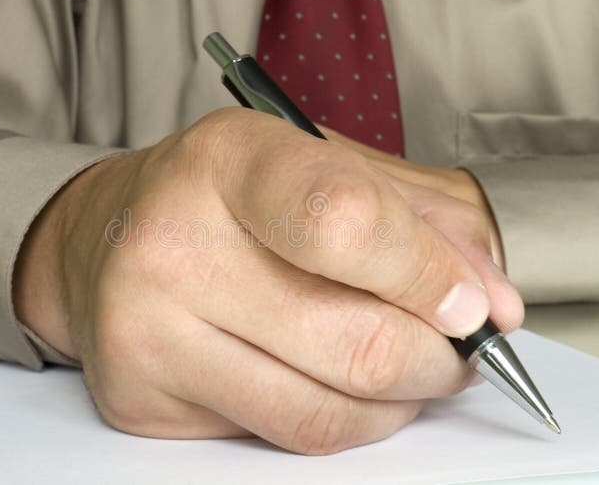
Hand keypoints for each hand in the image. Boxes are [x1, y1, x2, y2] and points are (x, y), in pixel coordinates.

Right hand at [14, 108, 522, 453]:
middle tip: (456, 346)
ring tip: (406, 366)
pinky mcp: (140, 399)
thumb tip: (492, 303)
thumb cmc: (227, 199)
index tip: (475, 304)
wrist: (106, 237)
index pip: (346, 224)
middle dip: (438, 359)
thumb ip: (422, 221)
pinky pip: (283, 439)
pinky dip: (343, 422)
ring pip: (325, 414)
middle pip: (353, 341)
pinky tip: (341, 386)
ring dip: (398, 401)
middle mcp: (171, 243)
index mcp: (227, 161)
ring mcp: (146, 330)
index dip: (430, 274)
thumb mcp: (324, 168)